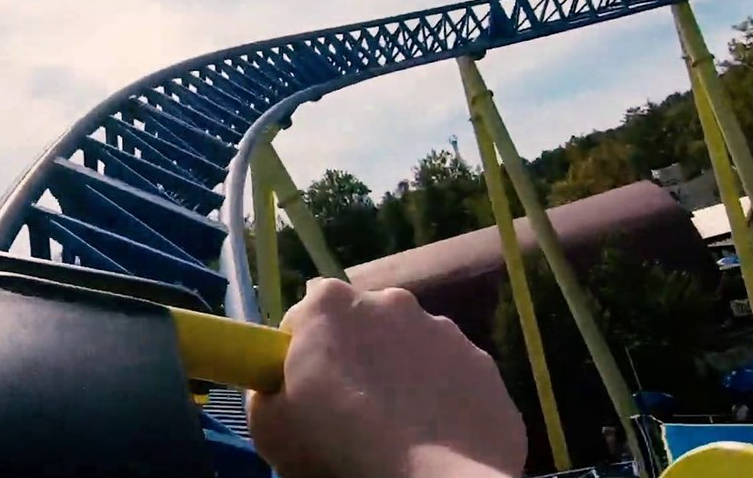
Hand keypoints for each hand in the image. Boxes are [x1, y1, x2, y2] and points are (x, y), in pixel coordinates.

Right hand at [248, 279, 525, 477]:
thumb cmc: (336, 450)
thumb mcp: (269, 427)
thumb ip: (267, 391)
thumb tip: (279, 387)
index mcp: (331, 304)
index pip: (305, 317)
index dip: (301, 354)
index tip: (306, 391)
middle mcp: (391, 302)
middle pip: (363, 326)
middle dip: (357, 358)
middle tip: (350, 413)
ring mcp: (445, 332)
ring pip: (412, 349)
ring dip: (402, 377)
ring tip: (397, 431)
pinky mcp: (485, 367)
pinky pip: (453, 379)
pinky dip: (442, 401)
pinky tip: (433, 438)